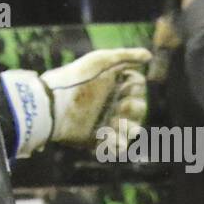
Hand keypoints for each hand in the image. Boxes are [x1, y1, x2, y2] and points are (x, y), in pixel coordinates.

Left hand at [3, 48, 150, 155]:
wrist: (54, 102)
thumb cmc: (77, 78)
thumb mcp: (101, 60)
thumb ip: (126, 56)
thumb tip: (149, 56)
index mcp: (112, 84)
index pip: (137, 87)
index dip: (135, 87)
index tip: (124, 84)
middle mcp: (110, 103)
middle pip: (139, 108)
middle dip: (134, 108)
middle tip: (120, 106)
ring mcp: (104, 122)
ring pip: (132, 130)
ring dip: (129, 128)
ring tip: (116, 124)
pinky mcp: (96, 139)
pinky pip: (117, 148)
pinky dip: (118, 145)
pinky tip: (109, 136)